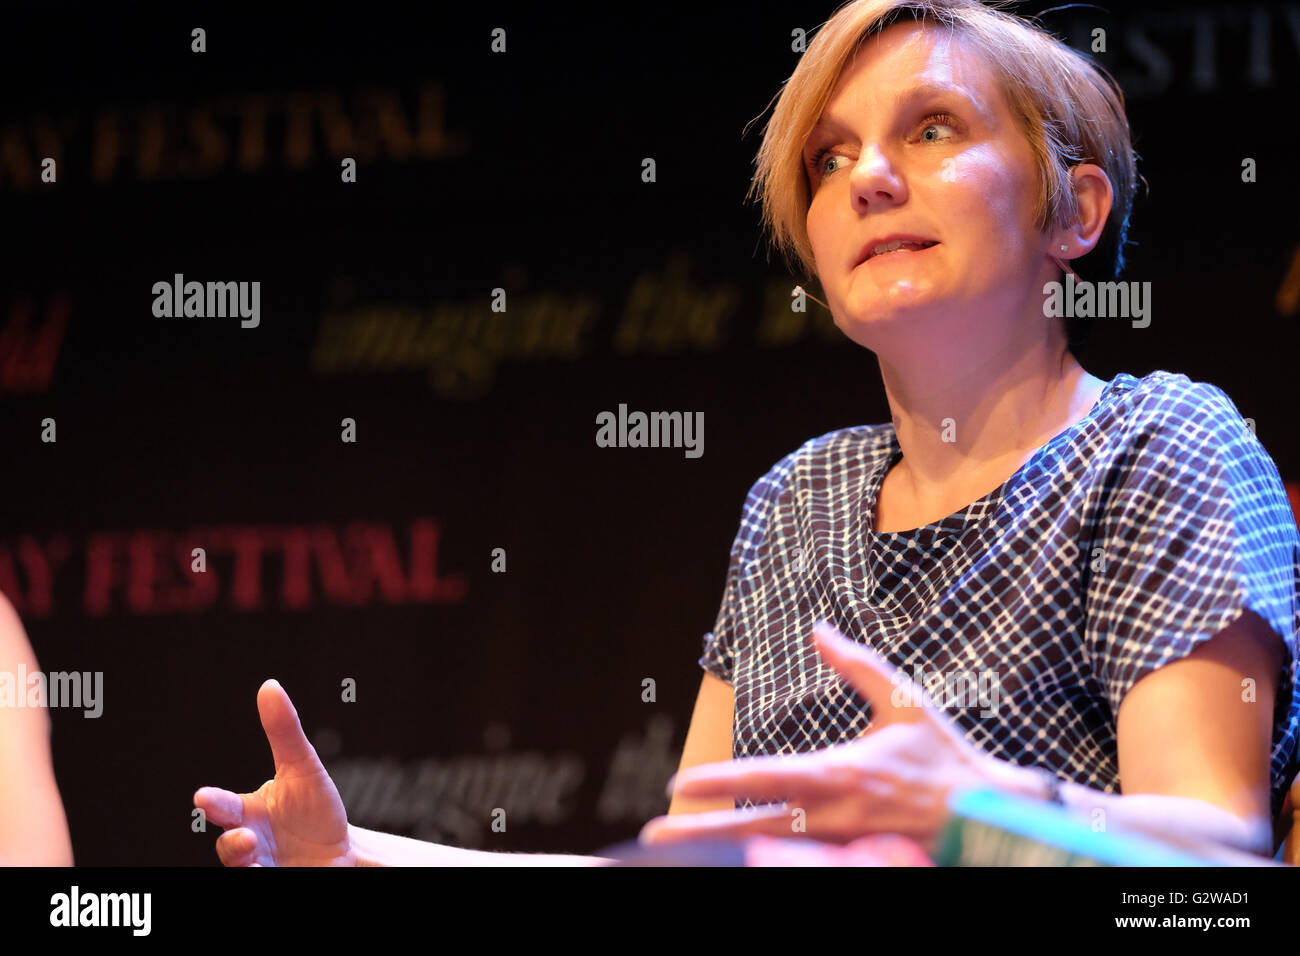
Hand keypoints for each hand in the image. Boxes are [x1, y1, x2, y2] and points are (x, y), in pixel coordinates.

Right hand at [193, 679, 354, 866]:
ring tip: (260, 849)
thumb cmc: (313, 808)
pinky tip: (277, 872)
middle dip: (232, 844)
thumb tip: (269, 686)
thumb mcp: (304, 767)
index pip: (224, 808)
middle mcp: (249, 844)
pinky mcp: (276, 883)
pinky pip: (265, 885)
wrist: (340, 851)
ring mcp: (261, 869)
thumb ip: (284, 731)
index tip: (202, 797)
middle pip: (229, 848)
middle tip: (243, 837)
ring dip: (248, 865)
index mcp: (248, 813)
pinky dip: (266, 878)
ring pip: (244, 872)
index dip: (214, 803)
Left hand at [640, 622, 1029, 855]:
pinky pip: (796, 859)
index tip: (681, 782)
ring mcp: (839, 845)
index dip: (721, 781)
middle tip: (654, 834)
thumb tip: (817, 629)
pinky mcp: (850, 858)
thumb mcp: (902, 701)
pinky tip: (728, 856)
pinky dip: (760, 856)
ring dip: (721, 847)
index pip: (769, 777)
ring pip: (769, 847)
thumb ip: (856, 665)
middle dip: (701, 832)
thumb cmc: (941, 756)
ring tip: (675, 848)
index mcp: (842, 773)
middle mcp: (834, 815)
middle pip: (755, 827)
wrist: (987, 814)